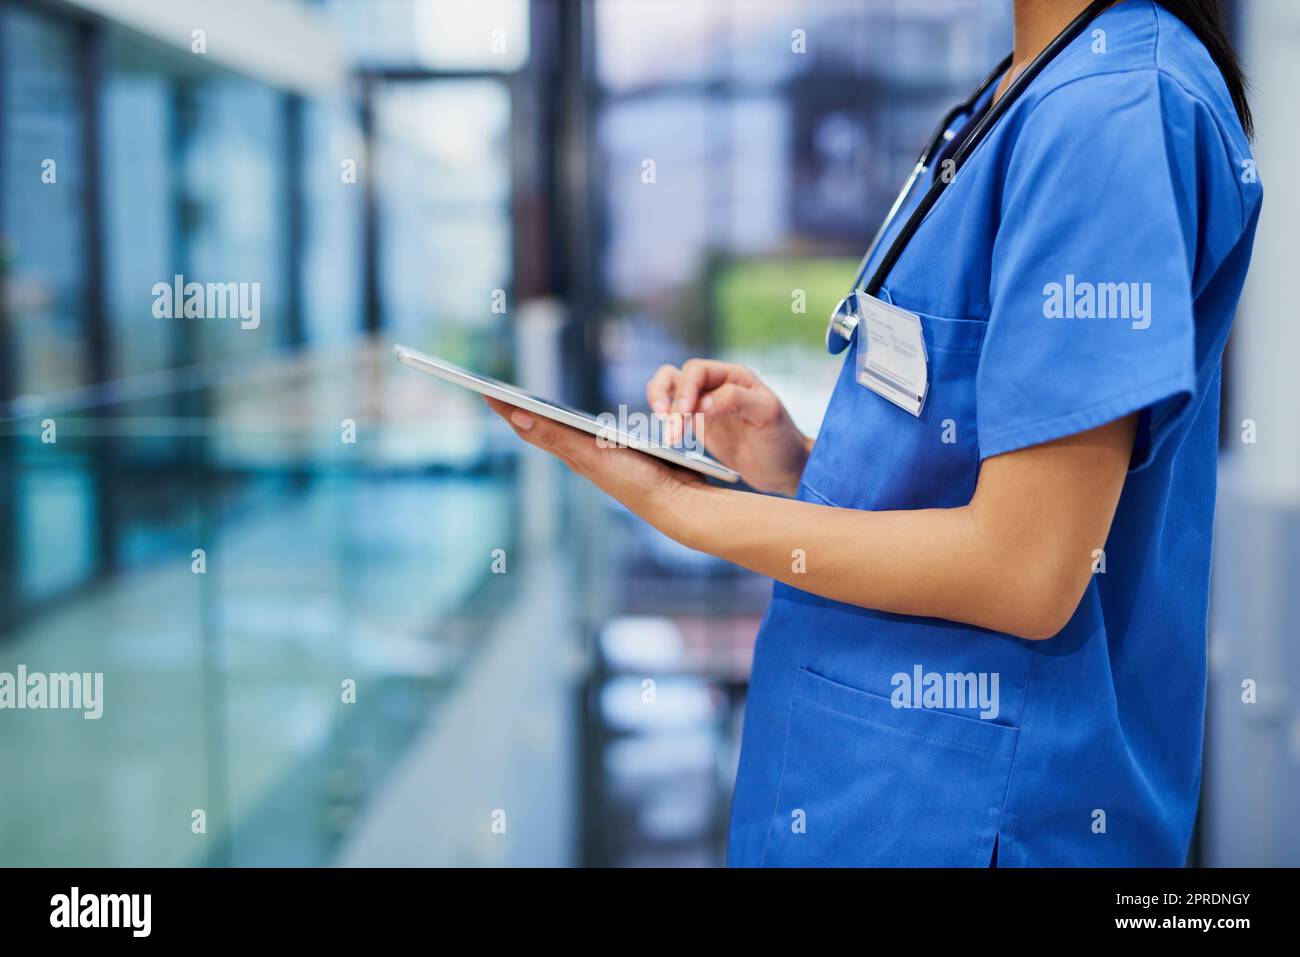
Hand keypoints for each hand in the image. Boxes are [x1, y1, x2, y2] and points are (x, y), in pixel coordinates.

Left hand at [482, 396, 707, 539]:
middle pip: (542, 428)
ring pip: (563, 433)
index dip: (506, 409)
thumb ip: (557, 436)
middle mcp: (579, 455)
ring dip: (544, 418)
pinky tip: (578, 423)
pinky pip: (588, 435)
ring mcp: (598, 456)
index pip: (530, 426)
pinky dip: (574, 425)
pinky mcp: (619, 454)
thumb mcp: (593, 455)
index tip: (484, 390)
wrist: (678, 501)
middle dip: (519, 411)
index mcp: (570, 452)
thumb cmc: (637, 480)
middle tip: (498, 395)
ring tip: (526, 407)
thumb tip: (517, 416)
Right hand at [647, 359, 810, 495]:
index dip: (686, 389)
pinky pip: (672, 412)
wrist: (784, 468)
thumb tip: (702, 401)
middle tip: (670, 425)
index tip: (685, 413)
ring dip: (660, 403)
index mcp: (734, 376)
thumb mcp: (766, 414)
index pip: (698, 370)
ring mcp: (704, 404)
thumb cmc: (781, 438)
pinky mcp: (698, 424)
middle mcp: (716, 384)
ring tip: (665, 427)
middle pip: (678, 377)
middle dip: (670, 400)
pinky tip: (669, 434)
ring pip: (669, 389)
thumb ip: (736, 399)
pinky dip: (664, 418)